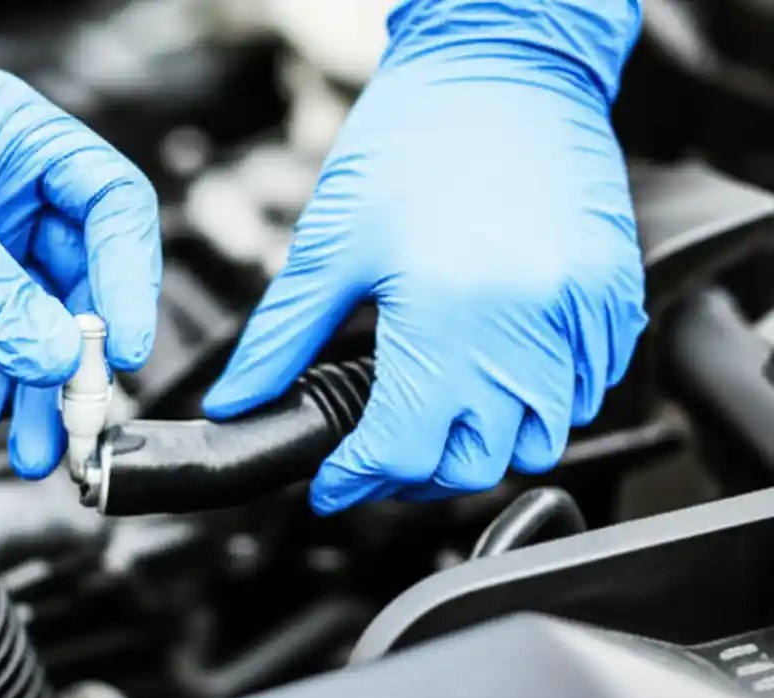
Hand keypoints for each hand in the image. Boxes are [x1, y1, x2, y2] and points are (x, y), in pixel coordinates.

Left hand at [0, 8, 161, 477]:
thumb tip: (63, 358)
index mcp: (17, 139)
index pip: (112, 207)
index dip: (131, 280)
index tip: (125, 349)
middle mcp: (5, 187)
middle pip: (76, 279)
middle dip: (73, 359)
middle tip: (76, 422)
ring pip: (28, 322)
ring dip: (26, 388)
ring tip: (25, 447)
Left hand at [202, 0, 646, 513]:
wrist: (501, 63)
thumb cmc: (415, 138)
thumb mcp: (332, 243)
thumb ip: (280, 337)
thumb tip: (237, 399)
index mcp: (450, 316)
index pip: (405, 448)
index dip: (356, 479)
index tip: (332, 483)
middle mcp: (527, 327)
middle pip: (476, 460)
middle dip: (415, 472)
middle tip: (374, 451)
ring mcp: (580, 314)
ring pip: (540, 436)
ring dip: (483, 444)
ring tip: (433, 416)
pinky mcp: (612, 296)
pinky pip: (589, 389)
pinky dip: (540, 402)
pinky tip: (494, 374)